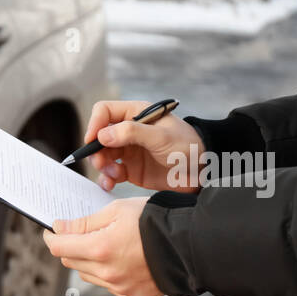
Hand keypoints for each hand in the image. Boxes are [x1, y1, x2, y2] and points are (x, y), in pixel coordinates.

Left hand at [42, 197, 162, 295]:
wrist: (192, 245)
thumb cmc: (155, 221)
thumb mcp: (117, 210)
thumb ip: (84, 222)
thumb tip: (59, 228)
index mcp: (100, 249)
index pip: (59, 247)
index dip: (51, 237)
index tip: (52, 230)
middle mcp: (107, 273)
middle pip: (71, 262)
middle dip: (70, 247)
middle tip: (76, 234)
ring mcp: (120, 288)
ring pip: (89, 275)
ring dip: (89, 262)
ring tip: (105, 246)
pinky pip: (110, 286)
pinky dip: (110, 274)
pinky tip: (124, 261)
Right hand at [83, 100, 204, 193]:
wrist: (203, 171)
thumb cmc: (188, 146)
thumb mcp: (161, 137)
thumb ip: (132, 133)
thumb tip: (102, 135)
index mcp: (136, 114)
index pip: (105, 112)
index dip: (95, 124)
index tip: (93, 141)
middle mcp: (128, 131)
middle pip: (99, 137)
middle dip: (96, 151)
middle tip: (102, 163)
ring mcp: (128, 151)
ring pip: (102, 156)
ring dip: (102, 166)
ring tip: (113, 175)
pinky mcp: (130, 170)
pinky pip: (110, 173)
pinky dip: (106, 179)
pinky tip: (110, 184)